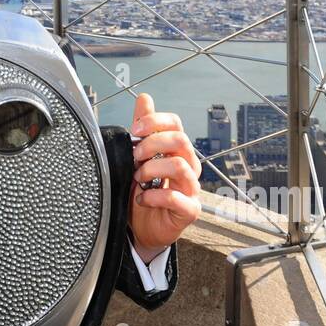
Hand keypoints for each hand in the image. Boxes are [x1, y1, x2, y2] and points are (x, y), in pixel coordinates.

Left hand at [128, 93, 201, 256]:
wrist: (143, 227)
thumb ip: (143, 129)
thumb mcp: (138, 157)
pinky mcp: (189, 210)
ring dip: (151, 170)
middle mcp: (189, 166)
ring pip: (179, 166)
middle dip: (152, 145)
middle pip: (180, 141)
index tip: (135, 129)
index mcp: (178, 150)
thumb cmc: (144, 190)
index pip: (176, 124)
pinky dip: (154, 196)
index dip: (155, 122)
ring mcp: (192, 188)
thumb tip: (145, 98)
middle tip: (134, 157)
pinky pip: (176, 197)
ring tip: (137, 179)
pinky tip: (142, 199)